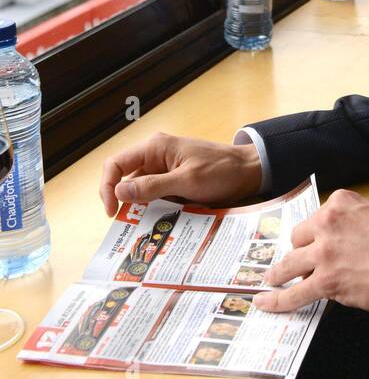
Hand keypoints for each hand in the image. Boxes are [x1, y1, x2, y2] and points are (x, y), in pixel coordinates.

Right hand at [99, 131, 261, 215]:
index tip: (113, 212)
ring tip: (142, 230)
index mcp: (155, 148)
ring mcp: (164, 171)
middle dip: (123, 202)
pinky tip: (157, 225)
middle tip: (126, 226)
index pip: (116, 164)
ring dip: (139, 209)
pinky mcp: (173, 183)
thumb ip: (153, 186)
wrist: (250, 171)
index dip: (108, 187)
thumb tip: (119, 191)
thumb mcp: (187, 180)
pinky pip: (155, 198)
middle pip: (125, 180)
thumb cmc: (222, 170)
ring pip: (140, 192)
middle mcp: (155, 158)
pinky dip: (154, 211)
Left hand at [254, 188, 368, 316]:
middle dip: (299, 252)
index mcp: (342, 202)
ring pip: (289, 264)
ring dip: (278, 274)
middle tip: (296, 265)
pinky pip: (293, 293)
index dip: (315, 234)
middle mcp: (328, 222)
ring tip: (269, 281)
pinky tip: (265, 302)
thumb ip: (354, 225)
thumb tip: (342, 248)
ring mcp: (324, 252)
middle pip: (298, 238)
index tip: (312, 243)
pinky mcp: (326, 281)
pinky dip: (276, 300)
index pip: (317, 217)